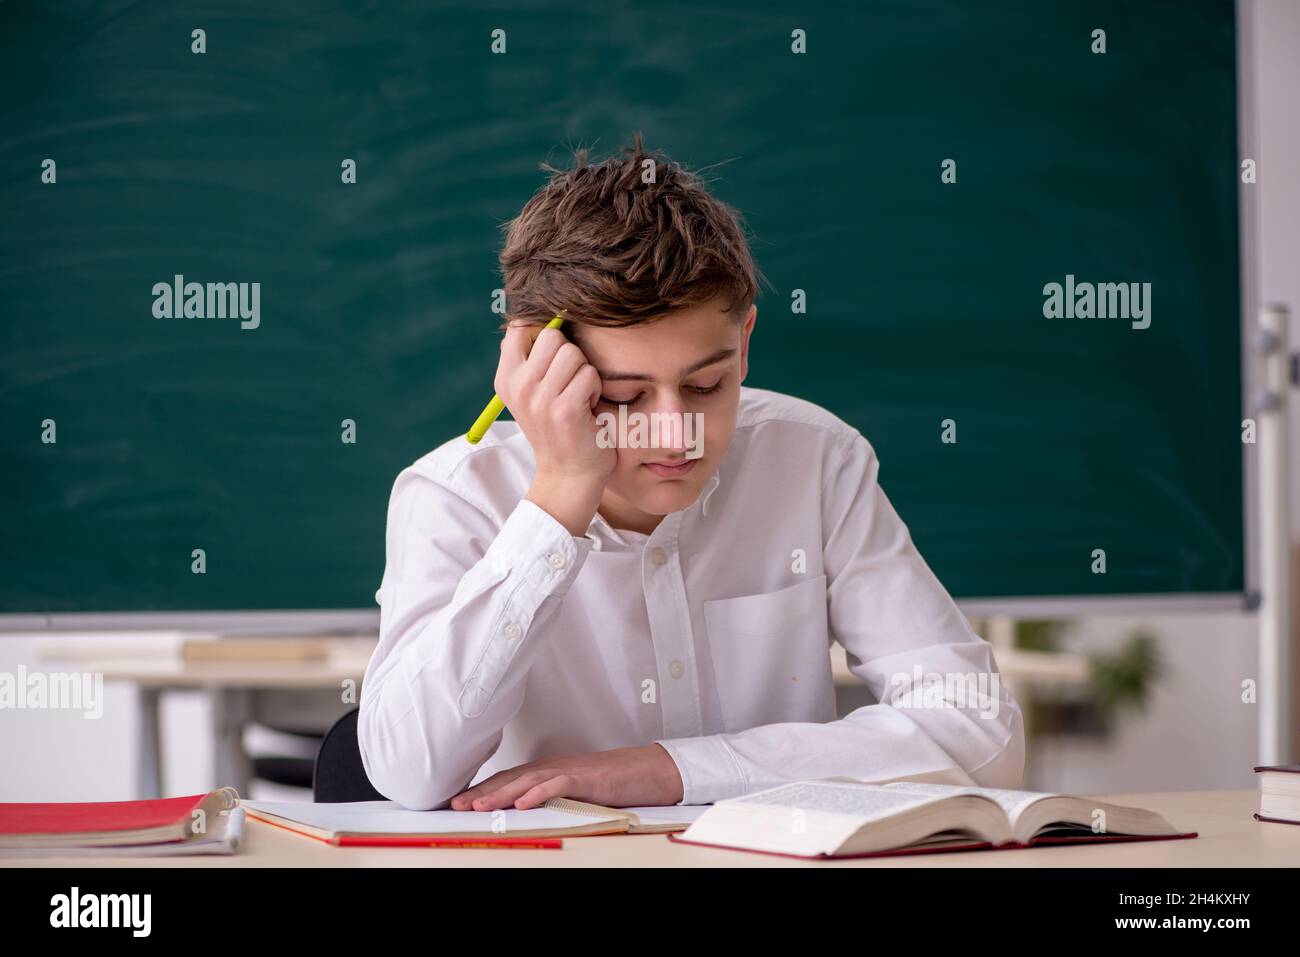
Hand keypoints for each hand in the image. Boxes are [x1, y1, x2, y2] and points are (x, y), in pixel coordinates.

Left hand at [449, 744, 684, 810]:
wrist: (644, 770)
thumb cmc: (609, 782)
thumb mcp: (570, 791)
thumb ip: (546, 796)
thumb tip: (520, 810)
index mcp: (545, 770)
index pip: (506, 779)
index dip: (481, 790)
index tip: (457, 802)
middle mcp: (551, 767)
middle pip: (509, 778)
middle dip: (481, 792)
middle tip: (456, 805)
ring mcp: (568, 770)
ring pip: (527, 781)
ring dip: (501, 793)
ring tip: (479, 806)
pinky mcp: (586, 778)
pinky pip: (559, 785)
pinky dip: (540, 793)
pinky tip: (523, 803)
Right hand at [494, 321, 615, 533]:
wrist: (568, 474)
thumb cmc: (558, 427)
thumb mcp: (532, 394)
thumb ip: (530, 359)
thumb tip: (541, 318)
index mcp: (506, 379)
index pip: (519, 327)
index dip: (543, 331)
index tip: (554, 355)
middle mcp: (517, 386)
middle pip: (552, 337)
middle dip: (570, 354)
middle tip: (570, 382)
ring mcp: (539, 399)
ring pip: (573, 354)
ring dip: (584, 372)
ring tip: (579, 396)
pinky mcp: (565, 410)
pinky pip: (589, 375)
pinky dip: (594, 388)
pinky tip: (588, 407)